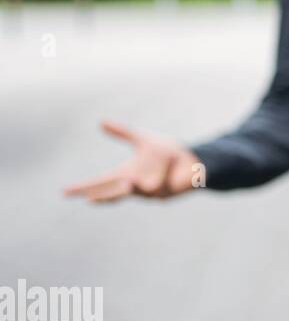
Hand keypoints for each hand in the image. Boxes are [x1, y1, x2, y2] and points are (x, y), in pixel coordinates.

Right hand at [63, 120, 201, 202]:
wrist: (192, 158)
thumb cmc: (165, 151)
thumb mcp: (142, 139)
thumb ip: (122, 132)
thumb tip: (101, 121)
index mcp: (125, 174)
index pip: (99, 182)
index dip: (82, 188)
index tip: (63, 192)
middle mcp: (134, 185)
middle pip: (113, 194)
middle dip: (103, 196)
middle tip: (89, 199)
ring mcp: (149, 193)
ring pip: (143, 186)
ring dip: (152, 170)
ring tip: (153, 166)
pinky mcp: (165, 194)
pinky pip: (163, 181)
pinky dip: (167, 167)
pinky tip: (175, 161)